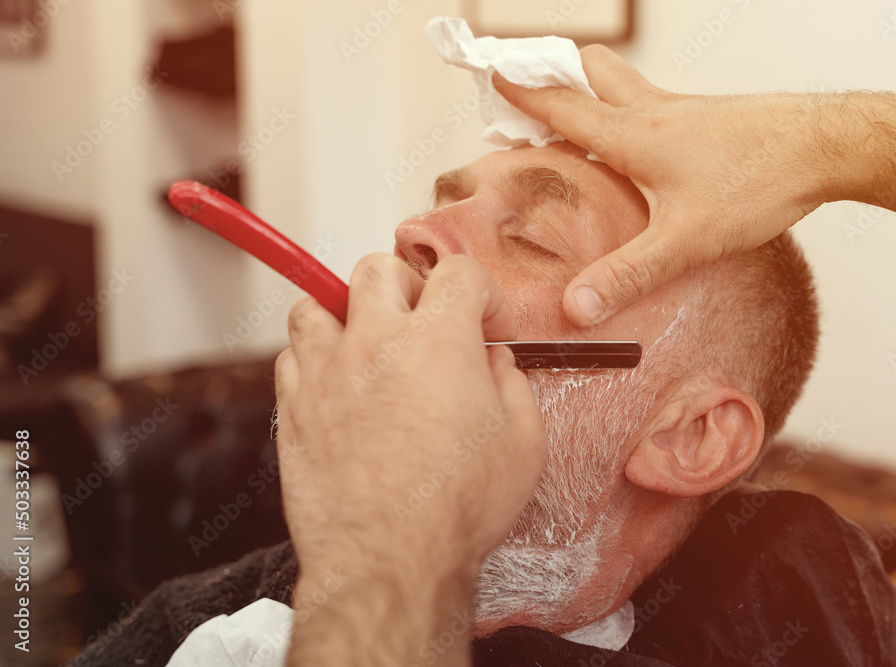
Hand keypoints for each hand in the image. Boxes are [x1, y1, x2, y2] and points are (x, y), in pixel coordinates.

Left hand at [275, 253, 546, 663]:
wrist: (390, 561)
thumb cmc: (459, 508)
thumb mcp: (524, 442)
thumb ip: (512, 384)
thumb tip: (494, 363)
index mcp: (439, 340)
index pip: (457, 272)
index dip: (482, 291)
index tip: (486, 322)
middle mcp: (375, 342)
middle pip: (377, 269)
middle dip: (408, 285)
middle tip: (424, 321)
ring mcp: (326, 373)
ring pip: (316, 303)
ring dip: (345, 312)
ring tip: (367, 342)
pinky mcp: (294, 409)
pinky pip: (291, 357)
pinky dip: (315, 359)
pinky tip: (338, 384)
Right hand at [493, 46, 847, 325]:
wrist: (828, 145)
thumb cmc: (757, 183)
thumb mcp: (685, 240)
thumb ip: (628, 273)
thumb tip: (577, 306)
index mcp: (634, 134)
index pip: (562, 104)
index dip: (522, 91)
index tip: (491, 73)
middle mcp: (654, 111)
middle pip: (591, 71)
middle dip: (554, 72)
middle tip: (531, 84)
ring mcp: (685, 109)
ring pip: (624, 83)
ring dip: (592, 86)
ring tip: (576, 111)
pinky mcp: (710, 117)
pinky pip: (656, 102)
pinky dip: (629, 108)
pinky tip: (642, 144)